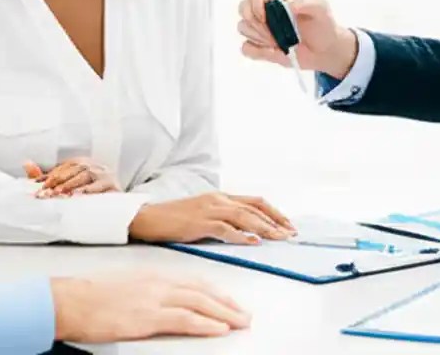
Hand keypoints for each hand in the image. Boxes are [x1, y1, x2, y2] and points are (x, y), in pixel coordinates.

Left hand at [24, 158, 120, 197]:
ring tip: (59, 193)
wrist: (116, 209)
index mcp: (80, 164)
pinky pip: (99, 186)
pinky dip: (89, 190)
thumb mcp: (66, 184)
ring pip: (85, 175)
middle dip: (58, 181)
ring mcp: (103, 175)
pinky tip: (79, 196)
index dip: (50, 177)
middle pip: (73, 169)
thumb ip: (47, 176)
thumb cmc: (89, 194)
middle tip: (46, 193)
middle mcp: (92, 166)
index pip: (62, 168)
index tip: (38, 188)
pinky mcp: (112, 185)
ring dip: (71, 184)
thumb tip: (26, 163)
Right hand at [52, 271, 249, 341]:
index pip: (194, 281)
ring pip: (200, 304)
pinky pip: (184, 319)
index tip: (230, 300)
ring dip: (224, 313)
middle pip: (203, 291)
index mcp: (153, 275)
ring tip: (241, 322)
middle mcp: (158, 283)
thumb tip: (163, 304)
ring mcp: (153, 299)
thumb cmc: (90, 296)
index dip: (216, 291)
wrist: (69, 300)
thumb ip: (148, 292)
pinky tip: (219, 329)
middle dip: (227, 303)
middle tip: (244, 314)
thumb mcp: (125, 286)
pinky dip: (205, 324)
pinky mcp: (146, 317)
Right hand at [129, 192, 296, 244]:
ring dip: (264, 228)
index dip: (275, 212)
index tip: (288, 225)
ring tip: (279, 238)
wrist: (149, 217)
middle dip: (276, 221)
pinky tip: (253, 242)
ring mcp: (209, 209)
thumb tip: (247, 231)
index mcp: (221, 196)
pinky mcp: (199, 222)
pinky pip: (225, 228)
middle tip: (290, 234)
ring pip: (244, 216)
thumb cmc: (175, 219)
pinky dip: (241, 235)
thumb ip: (224, 218)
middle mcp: (218, 199)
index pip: (256, 201)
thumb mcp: (204, 213)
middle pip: (255, 208)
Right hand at [237, 0, 358, 78]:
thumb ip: (305, 0)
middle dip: (257, 23)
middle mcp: (264, 8)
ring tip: (281, 42)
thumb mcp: (320, 7)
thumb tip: (288, 4)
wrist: (325, 50)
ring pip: (243, 27)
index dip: (255, 1)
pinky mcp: (259, 46)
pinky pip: (246, 48)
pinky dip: (258, 51)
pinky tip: (275, 52)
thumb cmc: (323, 24)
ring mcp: (260, 28)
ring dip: (260, 37)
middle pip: (243, 8)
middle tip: (276, 33)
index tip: (266, 15)